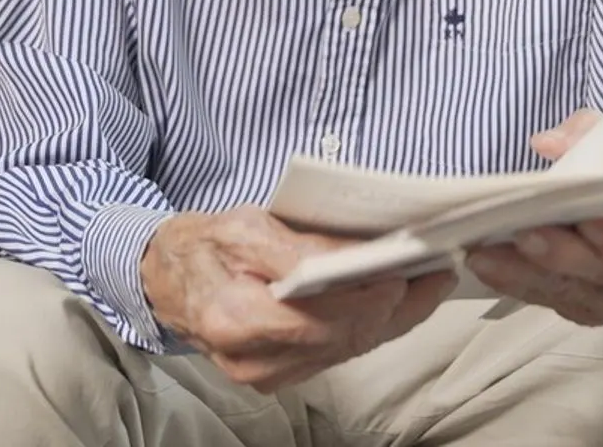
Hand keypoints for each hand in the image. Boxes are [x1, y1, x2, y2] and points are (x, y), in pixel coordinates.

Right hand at [139, 206, 456, 390]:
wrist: (166, 279)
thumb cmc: (206, 245)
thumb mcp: (246, 224)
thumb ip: (300, 245)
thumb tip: (359, 253)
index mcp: (234, 315)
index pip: (317, 313)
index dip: (366, 295)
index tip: (407, 270)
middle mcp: (250, 357)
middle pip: (340, 336)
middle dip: (394, 305)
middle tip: (436, 273)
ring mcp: (263, 374)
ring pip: (346, 349)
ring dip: (392, 318)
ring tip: (429, 283)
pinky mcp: (277, 378)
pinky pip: (337, 355)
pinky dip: (370, 328)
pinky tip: (397, 303)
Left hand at [464, 109, 602, 325]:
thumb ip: (596, 136)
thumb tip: (548, 143)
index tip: (588, 223)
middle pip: (600, 274)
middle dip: (558, 255)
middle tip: (521, 234)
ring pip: (568, 292)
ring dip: (525, 274)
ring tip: (484, 255)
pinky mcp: (589, 309)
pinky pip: (551, 301)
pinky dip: (519, 284)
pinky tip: (489, 267)